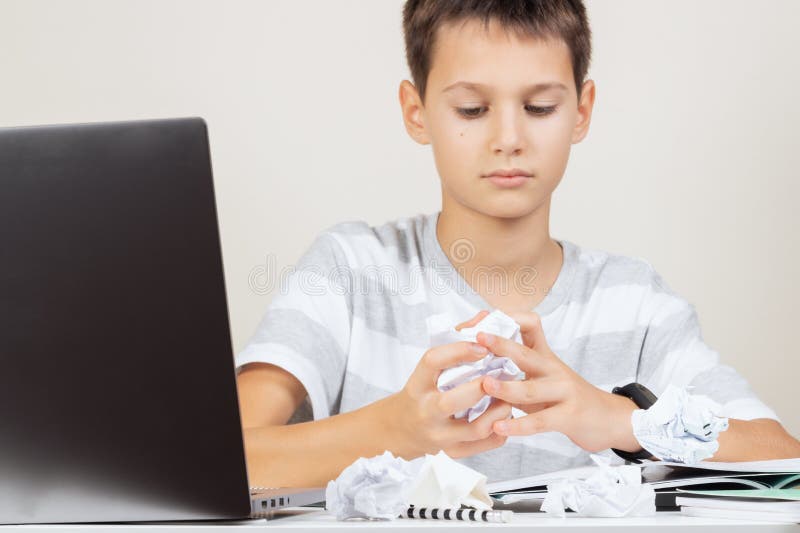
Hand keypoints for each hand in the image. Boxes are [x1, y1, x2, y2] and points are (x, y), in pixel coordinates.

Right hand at [388, 310, 511, 458]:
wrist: (400, 431)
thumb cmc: (420, 393)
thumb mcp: (428, 369)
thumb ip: (456, 341)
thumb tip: (484, 315)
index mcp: (416, 385)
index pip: (432, 362)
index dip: (459, 351)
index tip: (481, 346)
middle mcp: (425, 411)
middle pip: (452, 401)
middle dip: (482, 386)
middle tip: (501, 373)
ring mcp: (438, 436)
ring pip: (475, 427)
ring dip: (499, 410)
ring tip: (509, 396)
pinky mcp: (452, 452)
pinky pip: (484, 445)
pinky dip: (500, 430)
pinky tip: (504, 416)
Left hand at [474, 310, 640, 452]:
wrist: (611, 419)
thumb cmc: (568, 399)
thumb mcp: (544, 379)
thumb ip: (517, 373)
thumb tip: (479, 370)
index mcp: (545, 357)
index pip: (530, 328)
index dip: (509, 321)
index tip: (484, 321)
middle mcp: (554, 370)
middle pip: (526, 354)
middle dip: (501, 345)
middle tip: (479, 338)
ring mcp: (563, 392)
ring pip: (531, 389)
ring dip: (507, 387)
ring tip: (485, 385)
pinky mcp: (569, 416)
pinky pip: (540, 421)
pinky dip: (518, 425)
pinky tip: (500, 427)